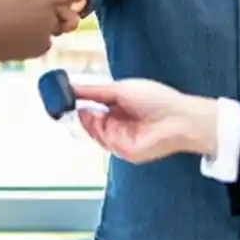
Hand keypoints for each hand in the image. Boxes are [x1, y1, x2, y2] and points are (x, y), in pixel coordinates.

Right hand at [71, 79, 218, 162]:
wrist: (178, 117)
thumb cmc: (156, 99)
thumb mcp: (119, 89)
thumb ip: (94, 91)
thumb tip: (71, 87)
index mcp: (118, 109)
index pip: (92, 110)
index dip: (77, 106)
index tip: (61, 99)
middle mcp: (119, 126)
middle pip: (91, 125)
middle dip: (80, 116)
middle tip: (68, 107)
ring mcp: (123, 140)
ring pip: (97, 135)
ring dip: (93, 124)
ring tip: (93, 113)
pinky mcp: (128, 152)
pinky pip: (108, 144)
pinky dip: (106, 134)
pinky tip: (108, 123)